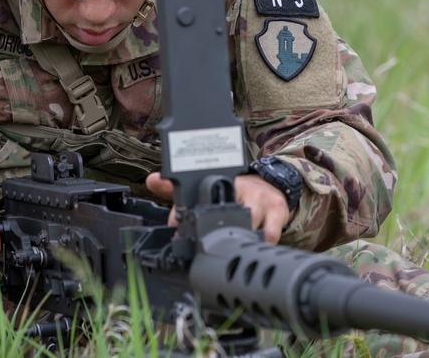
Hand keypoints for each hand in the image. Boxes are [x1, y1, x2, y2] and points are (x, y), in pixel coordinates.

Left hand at [145, 172, 291, 243]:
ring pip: (248, 221)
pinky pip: (269, 234)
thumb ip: (177, 188)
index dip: (185, 215)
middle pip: (227, 211)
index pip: (199, 196)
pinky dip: (260, 243)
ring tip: (226, 249)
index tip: (176, 230)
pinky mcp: (277, 210)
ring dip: (237, 237)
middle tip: (202, 246)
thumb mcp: (207, 187)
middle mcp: (241, 187)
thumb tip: (152, 180)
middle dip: (215, 231)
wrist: (270, 185)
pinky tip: (252, 249)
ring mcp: (260, 199)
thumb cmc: (235, 191)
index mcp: (220, 182)